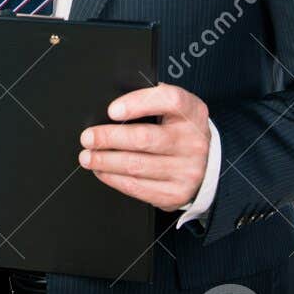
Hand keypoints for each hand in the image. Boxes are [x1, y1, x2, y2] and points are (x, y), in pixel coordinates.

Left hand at [78, 83, 210, 210]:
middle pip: (145, 138)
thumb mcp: (175, 111)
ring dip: (105, 161)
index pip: (170, 100)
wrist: (206, 164)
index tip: (112, 110)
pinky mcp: (176, 193)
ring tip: (88, 156)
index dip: (138, 103)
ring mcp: (186, 170)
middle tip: (88, 137)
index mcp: (193, 112)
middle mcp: (192, 141)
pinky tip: (102, 171)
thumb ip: (151, 102)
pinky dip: (114, 179)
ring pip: (137, 166)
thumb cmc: (180, 131)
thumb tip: (113, 109)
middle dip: (109, 138)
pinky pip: (138, 187)